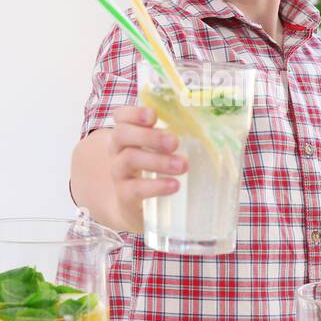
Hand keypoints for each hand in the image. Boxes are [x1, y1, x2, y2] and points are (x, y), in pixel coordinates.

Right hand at [107, 105, 187, 233]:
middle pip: (122, 134)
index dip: (133, 113)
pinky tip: (174, 185)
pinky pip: (136, 188)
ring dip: (158, 160)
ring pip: (129, 159)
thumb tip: (204, 129)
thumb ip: (170, 138)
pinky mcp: (124, 196)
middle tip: (175, 142)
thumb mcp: (157, 151)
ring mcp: (118, 173)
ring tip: (182, 166)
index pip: (121, 116)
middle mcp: (117, 150)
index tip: (153, 116)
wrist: (133, 208)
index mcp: (126, 135)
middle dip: (150, 136)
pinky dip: (156, 186)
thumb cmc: (151, 171)